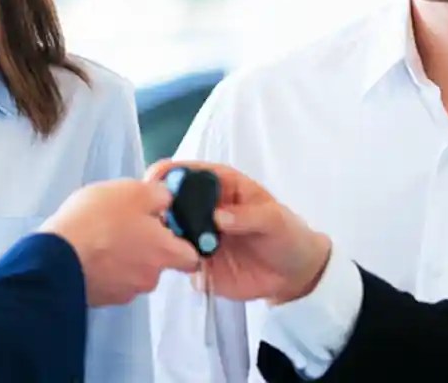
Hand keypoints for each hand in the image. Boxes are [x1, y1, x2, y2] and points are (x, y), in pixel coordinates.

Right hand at [41, 179, 200, 306]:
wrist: (55, 256)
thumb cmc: (97, 220)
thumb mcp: (133, 191)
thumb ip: (159, 195)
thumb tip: (167, 201)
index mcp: (164, 253)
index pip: (192, 257)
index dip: (184, 242)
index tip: (170, 228)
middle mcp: (149, 278)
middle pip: (158, 262)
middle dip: (146, 246)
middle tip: (126, 223)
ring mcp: (124, 292)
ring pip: (133, 272)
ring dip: (123, 257)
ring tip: (101, 236)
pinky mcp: (100, 299)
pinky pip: (110, 281)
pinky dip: (104, 269)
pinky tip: (88, 252)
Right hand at [146, 160, 330, 304]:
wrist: (294, 275)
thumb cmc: (286, 235)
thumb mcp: (274, 220)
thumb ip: (248, 216)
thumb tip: (218, 216)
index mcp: (220, 186)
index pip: (188, 172)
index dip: (169, 173)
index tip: (154, 180)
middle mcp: (203, 209)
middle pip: (171, 202)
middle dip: (158, 207)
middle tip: (155, 218)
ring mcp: (197, 237)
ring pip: (169, 232)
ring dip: (162, 236)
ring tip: (164, 243)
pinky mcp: (197, 264)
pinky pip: (177, 262)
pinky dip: (171, 262)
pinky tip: (172, 262)